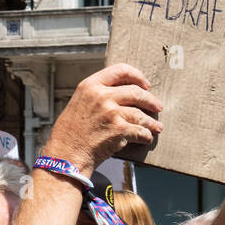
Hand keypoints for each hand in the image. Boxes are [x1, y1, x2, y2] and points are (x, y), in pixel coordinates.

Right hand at [40, 64, 163, 176]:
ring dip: (151, 122)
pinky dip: (146, 136)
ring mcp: (111, 112)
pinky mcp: (119, 130)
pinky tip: (147, 138)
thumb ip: (97, 94)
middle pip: (136, 91)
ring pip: (140, 113)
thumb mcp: (79, 103)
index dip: (137, 76)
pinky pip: (140, 131)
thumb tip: (120, 93)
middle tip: (157, 106)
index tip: (145, 84)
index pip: (120, 70)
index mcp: (90, 85)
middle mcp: (101, 96)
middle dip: (150, 99)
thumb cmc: (70, 132)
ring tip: (156, 127)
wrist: (66, 154)